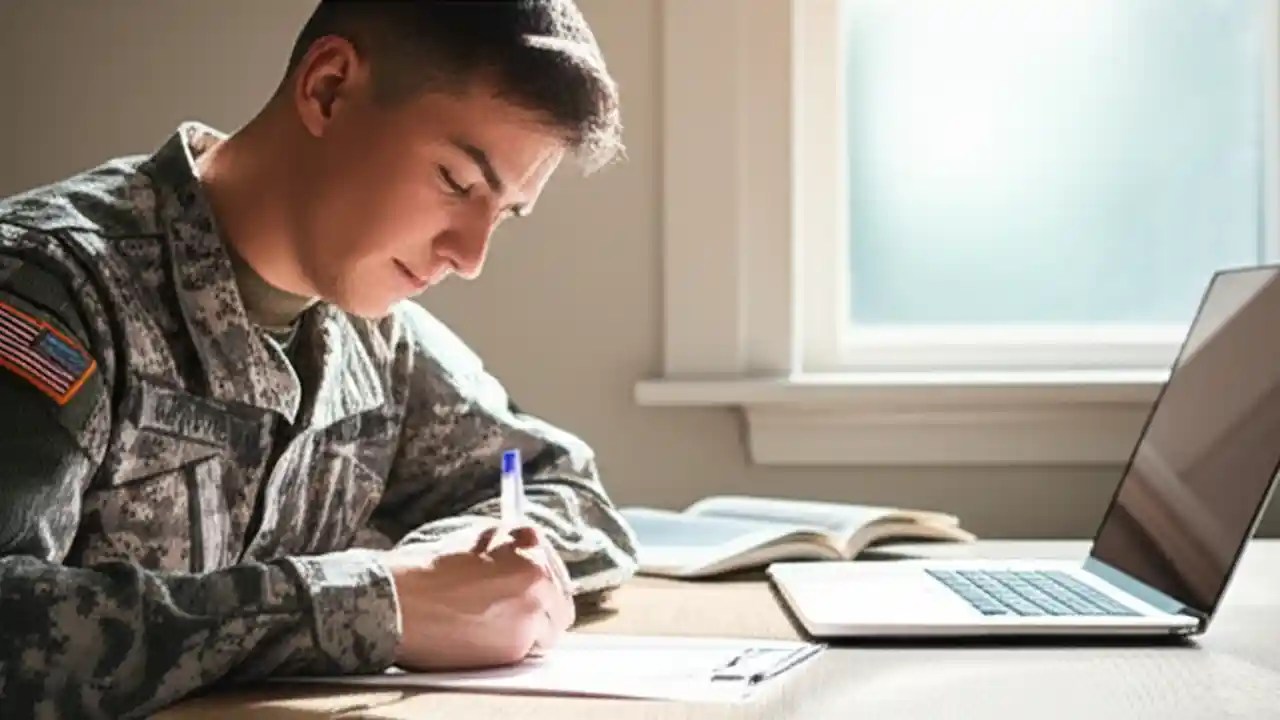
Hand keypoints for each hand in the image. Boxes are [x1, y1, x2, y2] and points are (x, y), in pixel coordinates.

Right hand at [383, 525, 574, 670]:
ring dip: (533, 630)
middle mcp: (539, 576)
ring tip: (499, 628)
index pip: (554, 568)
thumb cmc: (429, 571)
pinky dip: (514, 647)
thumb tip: (527, 551)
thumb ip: (510, 547)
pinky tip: (488, 639)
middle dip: (544, 608)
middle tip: (520, 615)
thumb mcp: (477, 540)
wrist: (402, 601)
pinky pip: (530, 650)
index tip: (534, 589)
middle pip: (560, 601)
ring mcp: (532, 611)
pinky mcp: (519, 644)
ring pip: (550, 628)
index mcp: (529, 545)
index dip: (542, 581)